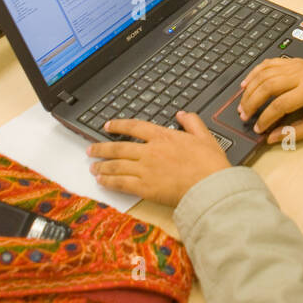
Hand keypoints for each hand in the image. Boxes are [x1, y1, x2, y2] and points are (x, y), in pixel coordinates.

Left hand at [87, 110, 230, 206]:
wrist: (210, 187)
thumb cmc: (210, 165)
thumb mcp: (205, 137)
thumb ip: (192, 122)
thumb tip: (182, 114)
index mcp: (163, 137)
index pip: (134, 127)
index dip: (118, 125)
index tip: (108, 126)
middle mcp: (150, 151)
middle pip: (119, 147)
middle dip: (102, 148)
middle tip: (91, 149)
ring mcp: (145, 169)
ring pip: (116, 165)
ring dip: (102, 165)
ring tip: (92, 166)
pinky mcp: (144, 188)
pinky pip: (120, 183)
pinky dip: (109, 181)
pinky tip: (101, 181)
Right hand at [238, 59, 302, 142]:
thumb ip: (295, 132)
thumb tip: (271, 138)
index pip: (280, 104)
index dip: (265, 118)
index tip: (258, 128)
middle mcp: (301, 74)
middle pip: (268, 86)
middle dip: (252, 102)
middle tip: (244, 115)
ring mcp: (296, 64)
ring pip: (265, 73)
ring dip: (250, 88)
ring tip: (242, 104)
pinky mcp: (292, 60)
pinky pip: (269, 63)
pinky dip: (255, 73)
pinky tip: (247, 83)